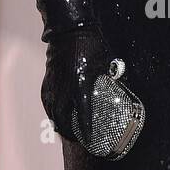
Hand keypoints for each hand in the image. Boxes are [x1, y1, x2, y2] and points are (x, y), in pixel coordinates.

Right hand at [41, 24, 120, 144]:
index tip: (89, 140)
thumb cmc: (89, 44)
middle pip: (63, 119)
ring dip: (59, 124)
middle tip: (77, 140)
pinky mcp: (47, 79)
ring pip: (52, 112)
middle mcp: (64, 89)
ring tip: (65, 132)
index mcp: (80, 85)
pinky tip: (55, 115)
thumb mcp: (105, 64)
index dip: (86, 130)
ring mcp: (53, 84)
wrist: (68, 29)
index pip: (83, 115)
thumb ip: (111, 79)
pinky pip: (46, 101)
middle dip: (69, 133)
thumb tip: (122, 89)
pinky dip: (51, 112)